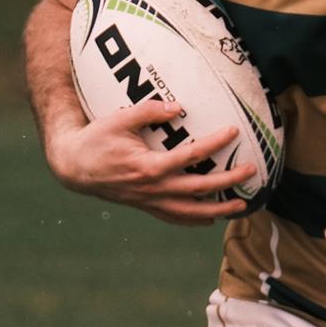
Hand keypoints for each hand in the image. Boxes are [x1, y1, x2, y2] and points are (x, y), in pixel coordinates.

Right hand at [46, 99, 252, 225]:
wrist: (75, 167)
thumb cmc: (96, 139)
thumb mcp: (119, 119)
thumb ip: (149, 111)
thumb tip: (179, 107)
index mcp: (150, 167)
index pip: (191, 156)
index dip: (215, 143)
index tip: (233, 132)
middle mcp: (154, 189)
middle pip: (200, 189)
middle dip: (228, 180)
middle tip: (250, 170)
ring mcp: (150, 201)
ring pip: (191, 211)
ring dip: (219, 209)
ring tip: (242, 205)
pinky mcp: (146, 206)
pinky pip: (175, 218)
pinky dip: (195, 220)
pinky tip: (211, 219)